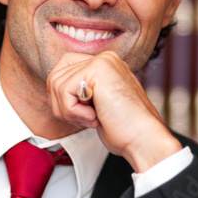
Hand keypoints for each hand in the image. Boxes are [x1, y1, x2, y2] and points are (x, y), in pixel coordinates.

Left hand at [46, 51, 181, 171]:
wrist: (143, 139)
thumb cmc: (123, 129)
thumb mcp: (96, 105)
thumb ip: (79, 92)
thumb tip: (53, 89)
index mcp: (104, 66)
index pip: (62, 70)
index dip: (60, 96)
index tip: (78, 114)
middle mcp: (104, 59)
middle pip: (55, 76)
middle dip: (62, 106)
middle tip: (85, 120)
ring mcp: (102, 61)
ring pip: (56, 84)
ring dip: (68, 111)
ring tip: (91, 119)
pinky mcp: (98, 69)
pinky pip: (64, 91)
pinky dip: (74, 112)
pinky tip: (94, 118)